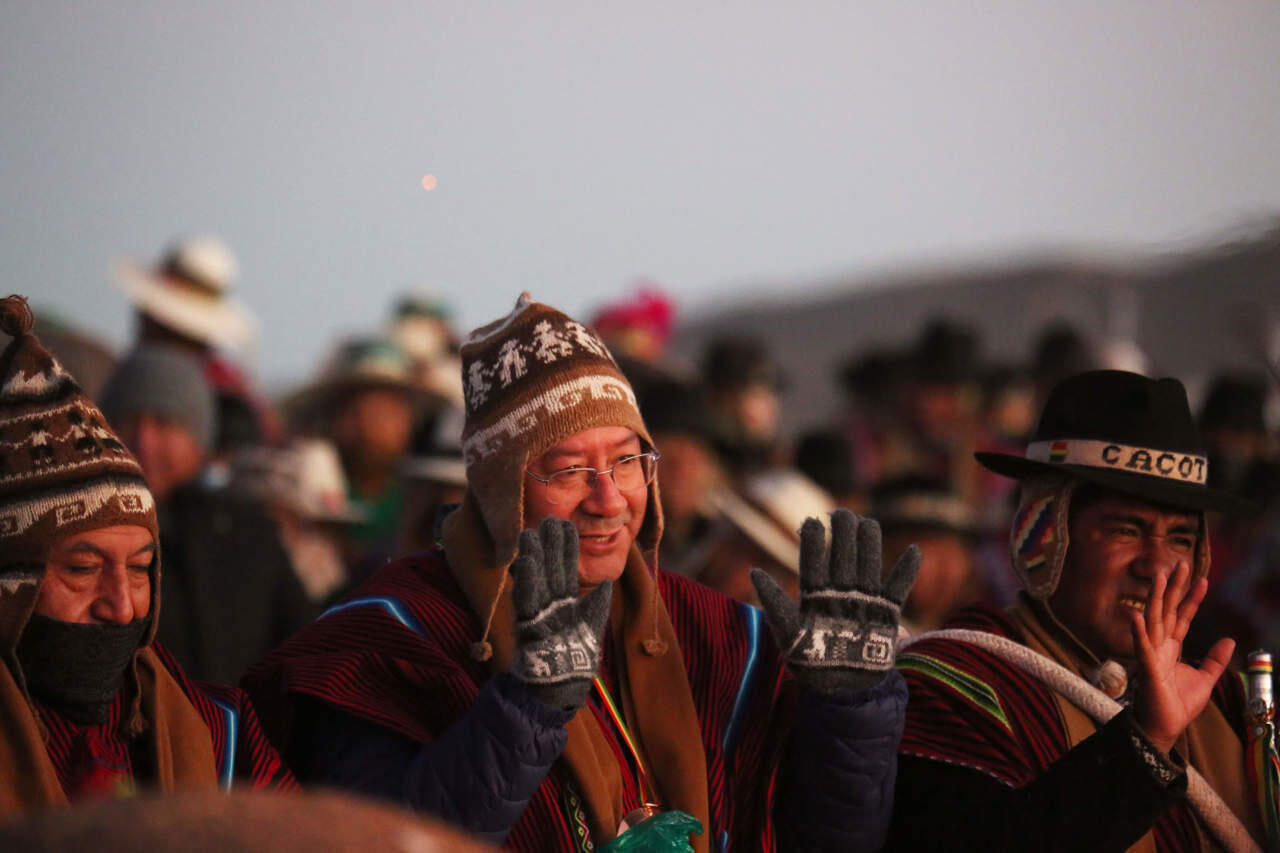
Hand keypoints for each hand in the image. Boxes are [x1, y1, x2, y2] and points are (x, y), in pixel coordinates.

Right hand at [510, 517, 612, 710]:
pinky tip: (524, 562)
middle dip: (549, 545)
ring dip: (533, 556)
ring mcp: (538, 614)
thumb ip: (598, 606)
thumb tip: (609, 583)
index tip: (565, 524)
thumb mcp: (592, 631)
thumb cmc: (575, 662)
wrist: (559, 692)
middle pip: (549, 569)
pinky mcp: (528, 627)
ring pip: (535, 580)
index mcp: (565, 602)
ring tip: (530, 533)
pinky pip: (527, 601)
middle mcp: (550, 604)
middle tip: (548, 518)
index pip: (566, 569)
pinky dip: (526, 582)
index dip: (566, 547)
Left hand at [751, 509, 918, 693]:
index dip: (812, 542)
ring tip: (867, 521)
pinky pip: (898, 589)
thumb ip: (775, 603)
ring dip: (868, 544)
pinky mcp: (886, 615)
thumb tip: (754, 571)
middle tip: (840, 512)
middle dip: (842, 534)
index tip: (810, 521)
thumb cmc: (810, 663)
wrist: (841, 692)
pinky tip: (913, 550)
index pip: (813, 563)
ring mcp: (863, 602)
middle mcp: (839, 594)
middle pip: (842, 558)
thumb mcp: (787, 634)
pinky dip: (906, 572)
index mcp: (814, 597)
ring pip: (867, 565)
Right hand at [1131, 559, 1234, 754]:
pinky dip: (1137, 631)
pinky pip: (1141, 647)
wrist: (1164, 727)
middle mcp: (1160, 645)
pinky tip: (1135, 615)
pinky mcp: (1147, 668)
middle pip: (1168, 610)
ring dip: (1156, 598)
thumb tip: (1230, 639)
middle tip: (1180, 563)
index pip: (1183, 617)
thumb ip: (1215, 660)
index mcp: (1172, 647)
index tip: (1201, 578)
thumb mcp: (1205, 679)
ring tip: (1159, 577)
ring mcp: (1151, 654)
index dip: (1192, 598)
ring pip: (1154, 620)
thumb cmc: (1177, 704)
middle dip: (1174, 587)